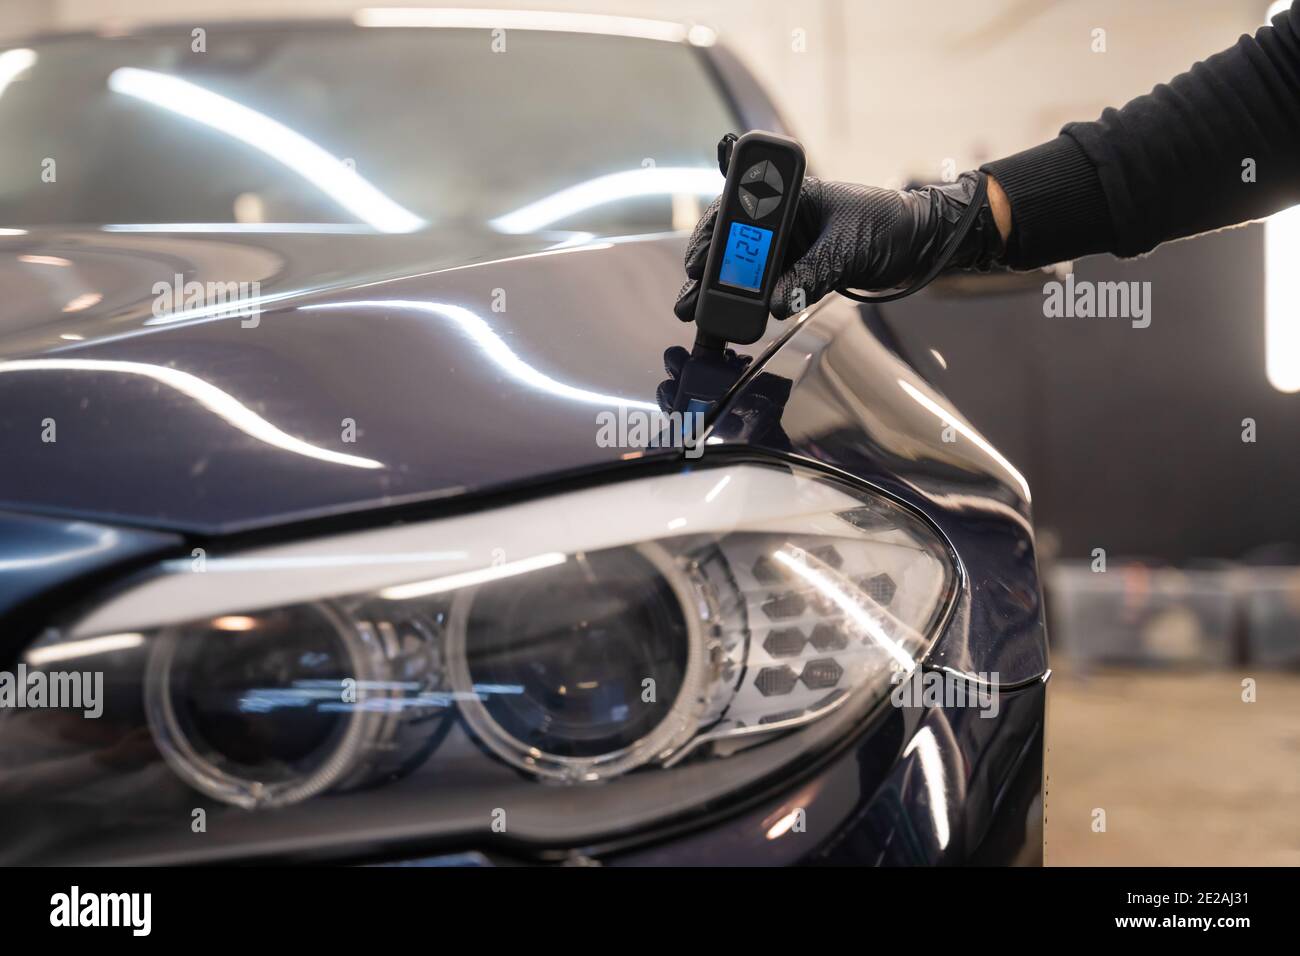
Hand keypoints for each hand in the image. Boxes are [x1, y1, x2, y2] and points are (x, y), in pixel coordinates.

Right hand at [675, 163, 1005, 321]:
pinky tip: (727, 328)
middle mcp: (781, 220)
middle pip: (731, 245)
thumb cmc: (889, 226)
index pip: (736, 208)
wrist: (920, 244)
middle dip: (707, 274)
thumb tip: (775, 302)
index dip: (712, 236)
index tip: (697, 263)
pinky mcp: (794, 273)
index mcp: (789, 196)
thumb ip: (811, 274)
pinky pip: (761, 291)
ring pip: (741, 272)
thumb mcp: (848, 248)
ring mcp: (786, 248)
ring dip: (719, 296)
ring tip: (700, 321)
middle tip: (690, 302)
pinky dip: (744, 309)